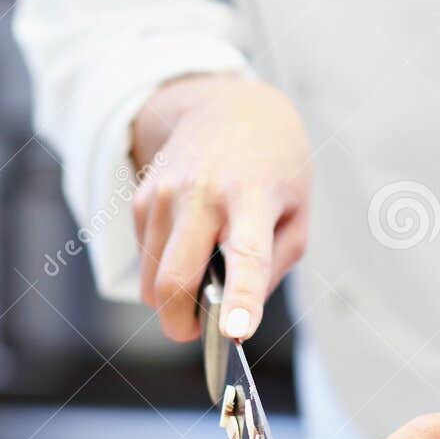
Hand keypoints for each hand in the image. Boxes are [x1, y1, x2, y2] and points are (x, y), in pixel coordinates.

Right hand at [131, 75, 310, 341]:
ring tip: (204, 272)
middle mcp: (201, 194)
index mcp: (251, 197)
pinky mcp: (140, 199)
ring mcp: (163, 195)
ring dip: (173, 297)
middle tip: (198, 332)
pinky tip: (190, 240)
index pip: (245, 256)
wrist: (228, 106)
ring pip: (152, 280)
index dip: (240, 300)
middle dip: (181, 324)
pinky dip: (164, 269)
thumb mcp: (298, 213)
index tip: (235, 332)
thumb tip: (235, 318)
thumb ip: (273, 268)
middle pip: (173, 281)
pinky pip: (145, 260)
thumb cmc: (274, 166)